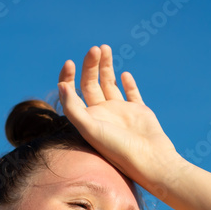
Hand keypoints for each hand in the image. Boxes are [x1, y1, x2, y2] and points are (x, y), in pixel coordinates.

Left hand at [57, 44, 180, 188]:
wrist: (149, 160)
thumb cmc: (117, 149)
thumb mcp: (90, 129)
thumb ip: (73, 108)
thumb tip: (61, 85)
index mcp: (87, 118)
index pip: (71, 92)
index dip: (67, 76)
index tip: (70, 63)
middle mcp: (101, 114)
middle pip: (90, 83)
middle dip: (90, 65)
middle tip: (96, 49)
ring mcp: (120, 111)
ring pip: (109, 83)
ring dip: (105, 66)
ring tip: (105, 48)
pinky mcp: (138, 111)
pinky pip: (131, 93)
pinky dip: (128, 83)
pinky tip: (124, 74)